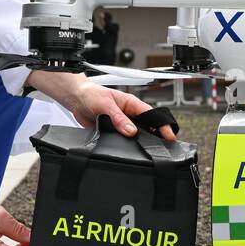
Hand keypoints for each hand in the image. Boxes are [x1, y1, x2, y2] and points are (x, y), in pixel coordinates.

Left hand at [26, 72, 176, 141]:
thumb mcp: (105, 105)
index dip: (161, 125)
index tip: (168, 136)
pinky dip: (127, 146)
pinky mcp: (114, 132)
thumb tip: (131, 131)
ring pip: (136, 135)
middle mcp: (129, 114)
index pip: (151, 115)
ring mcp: (122, 124)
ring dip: (139, 141)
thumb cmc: (91, 94)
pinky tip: (128, 151)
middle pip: (147, 127)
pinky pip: (123, 141)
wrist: (75, 100)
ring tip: (145, 150)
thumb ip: (118, 118)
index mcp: (131, 104)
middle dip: (154, 136)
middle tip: (160, 147)